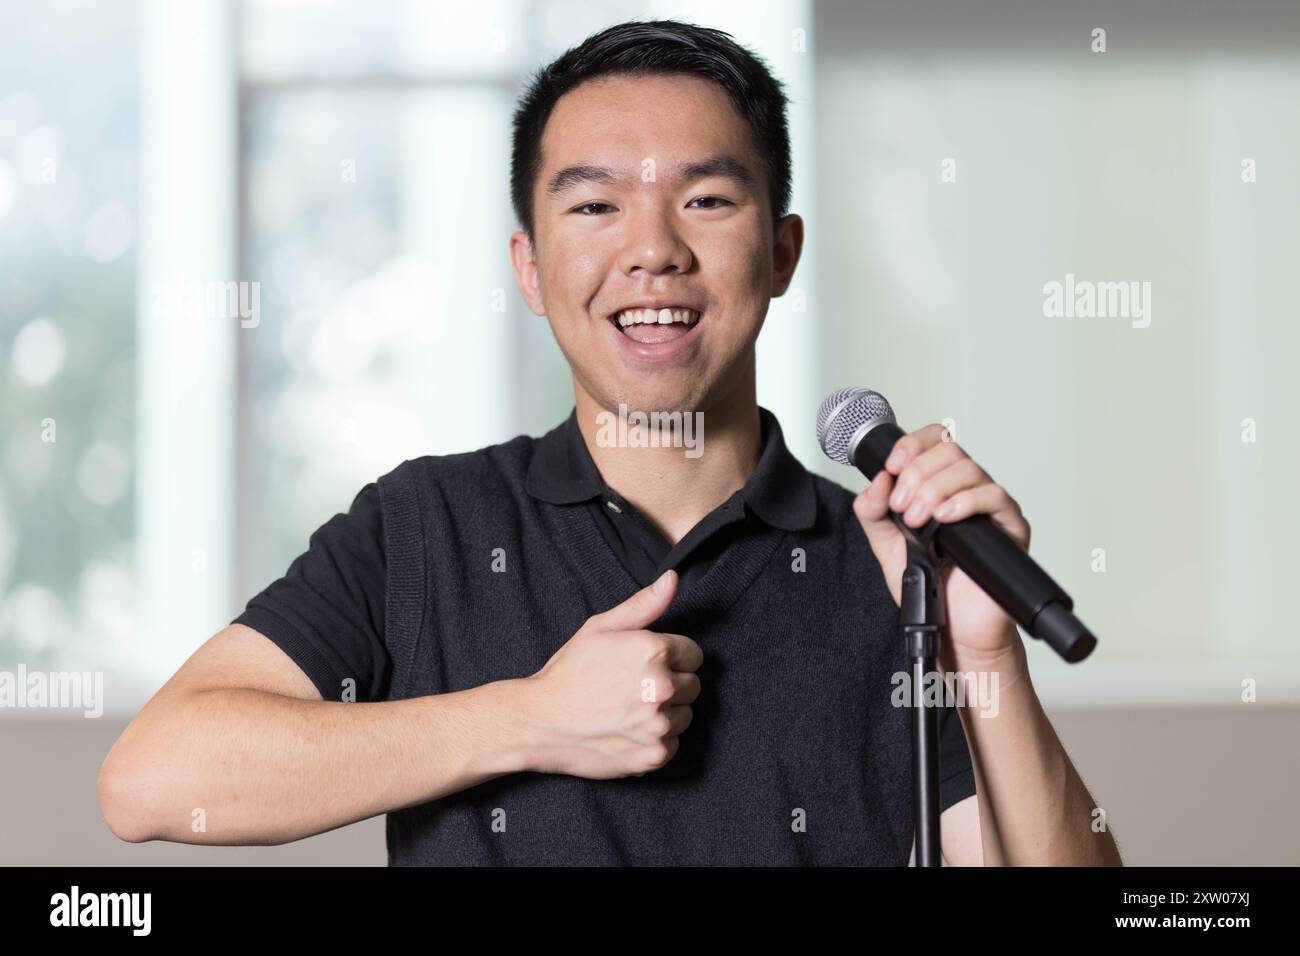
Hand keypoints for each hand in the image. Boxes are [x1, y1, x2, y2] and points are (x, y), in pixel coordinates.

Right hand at [520, 570, 701, 778]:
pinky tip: (628, 731)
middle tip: (635, 688)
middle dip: (671, 684)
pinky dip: (656, 740)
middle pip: (693, 685)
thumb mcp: (600, 627)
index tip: (646, 665)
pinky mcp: (653, 756)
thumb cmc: (568, 672)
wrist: (540, 723)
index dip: (671, 657)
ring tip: (630, 709)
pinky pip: (673, 744)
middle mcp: (662, 688)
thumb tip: (672, 579)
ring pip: (685, 716)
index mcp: (653, 651)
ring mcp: (658, 725)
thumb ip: (643, 605)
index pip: (694, 654)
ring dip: (666, 713)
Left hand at [851, 424, 1030, 667]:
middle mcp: (967, 490)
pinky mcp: (1011, 527)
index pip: (934, 441)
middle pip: (949, 451)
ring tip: (919, 520)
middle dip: (917, 475)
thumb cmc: (928, 587)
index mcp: (939, 486)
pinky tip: (945, 518)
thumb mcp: (886, 545)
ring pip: (969, 469)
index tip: (893, 466)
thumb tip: (878, 479)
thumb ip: (873, 512)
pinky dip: (966, 501)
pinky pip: (995, 497)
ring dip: (935, 489)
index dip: (913, 444)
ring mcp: (990, 507)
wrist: (952, 627)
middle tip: (903, 508)